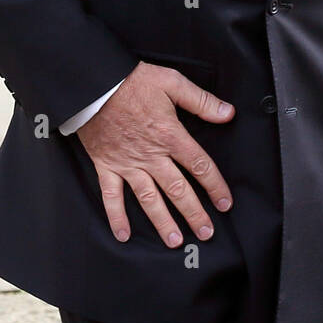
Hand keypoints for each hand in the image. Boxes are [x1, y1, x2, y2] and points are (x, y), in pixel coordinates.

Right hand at [76, 61, 234, 247]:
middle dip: (194, 212)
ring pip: (149, 198)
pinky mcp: (106, 165)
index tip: (225, 203)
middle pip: (178, 189)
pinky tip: (124, 234)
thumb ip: (201, 100)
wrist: (94, 84)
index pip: (199, 165)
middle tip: (206, 232)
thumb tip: (227, 113)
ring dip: (163, 221)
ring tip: (175, 241)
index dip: (215, 186)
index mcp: (170, 135)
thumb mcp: (172, 82)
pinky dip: (116, 216)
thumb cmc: (132, 81)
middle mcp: (151, 155)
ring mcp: (128, 163)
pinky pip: (111, 195)